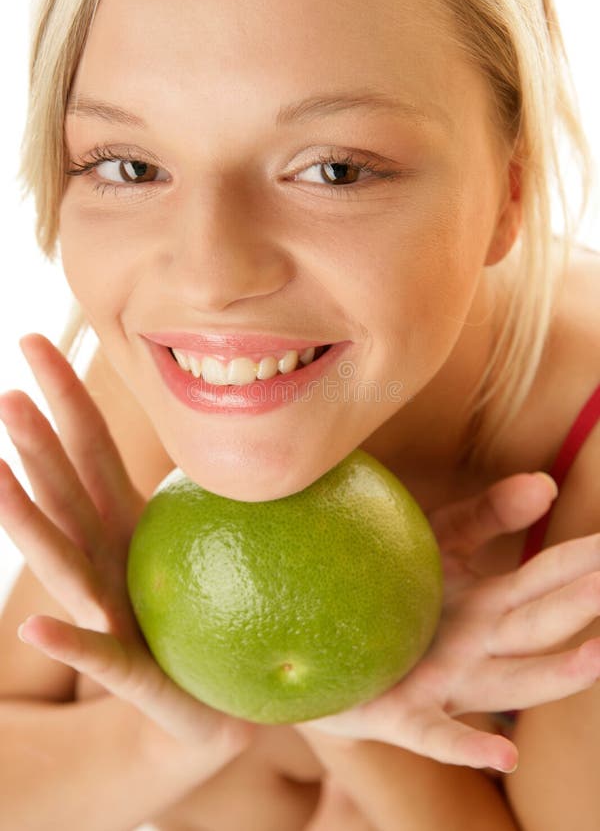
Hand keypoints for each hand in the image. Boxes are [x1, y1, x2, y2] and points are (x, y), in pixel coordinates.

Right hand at [0, 333, 254, 767]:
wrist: (227, 699)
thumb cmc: (233, 608)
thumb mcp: (243, 529)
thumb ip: (254, 484)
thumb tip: (307, 421)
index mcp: (127, 521)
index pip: (90, 447)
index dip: (65, 397)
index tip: (35, 343)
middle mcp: (104, 557)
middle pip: (63, 491)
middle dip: (34, 444)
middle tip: (9, 393)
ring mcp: (106, 611)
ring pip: (61, 561)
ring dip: (26, 523)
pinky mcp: (128, 668)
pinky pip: (100, 656)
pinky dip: (68, 642)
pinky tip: (39, 630)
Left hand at [295, 475, 599, 771]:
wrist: (327, 648)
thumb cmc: (393, 591)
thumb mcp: (440, 542)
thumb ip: (488, 515)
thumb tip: (547, 484)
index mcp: (493, 605)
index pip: (551, 574)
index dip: (589, 557)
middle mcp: (482, 647)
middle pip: (541, 624)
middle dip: (582, 603)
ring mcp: (449, 683)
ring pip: (512, 682)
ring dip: (555, 674)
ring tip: (596, 656)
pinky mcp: (405, 715)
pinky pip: (439, 735)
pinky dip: (470, 746)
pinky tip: (505, 754)